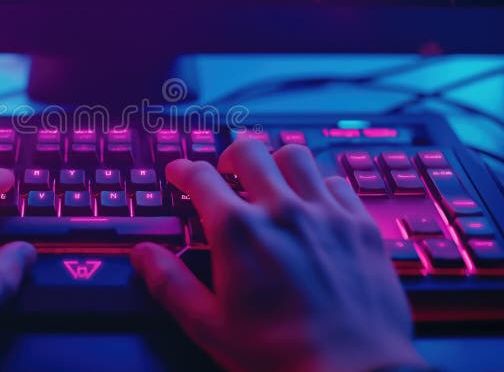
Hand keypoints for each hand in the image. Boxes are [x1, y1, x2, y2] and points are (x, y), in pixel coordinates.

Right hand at [131, 140, 425, 371]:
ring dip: (275, 162)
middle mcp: (282, 211)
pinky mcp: (359, 225)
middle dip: (229, 156)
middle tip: (225, 171)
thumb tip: (144, 254)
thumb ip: (170, 284)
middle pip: (248, 151)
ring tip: (271, 180)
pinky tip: (314, 202)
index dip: (183, 169)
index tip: (179, 172)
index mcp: (238, 231)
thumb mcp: (210, 325)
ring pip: (295, 155)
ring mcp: (325, 214)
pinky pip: (336, 182)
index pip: (200, 176)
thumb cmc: (280, 356)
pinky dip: (319, 184)